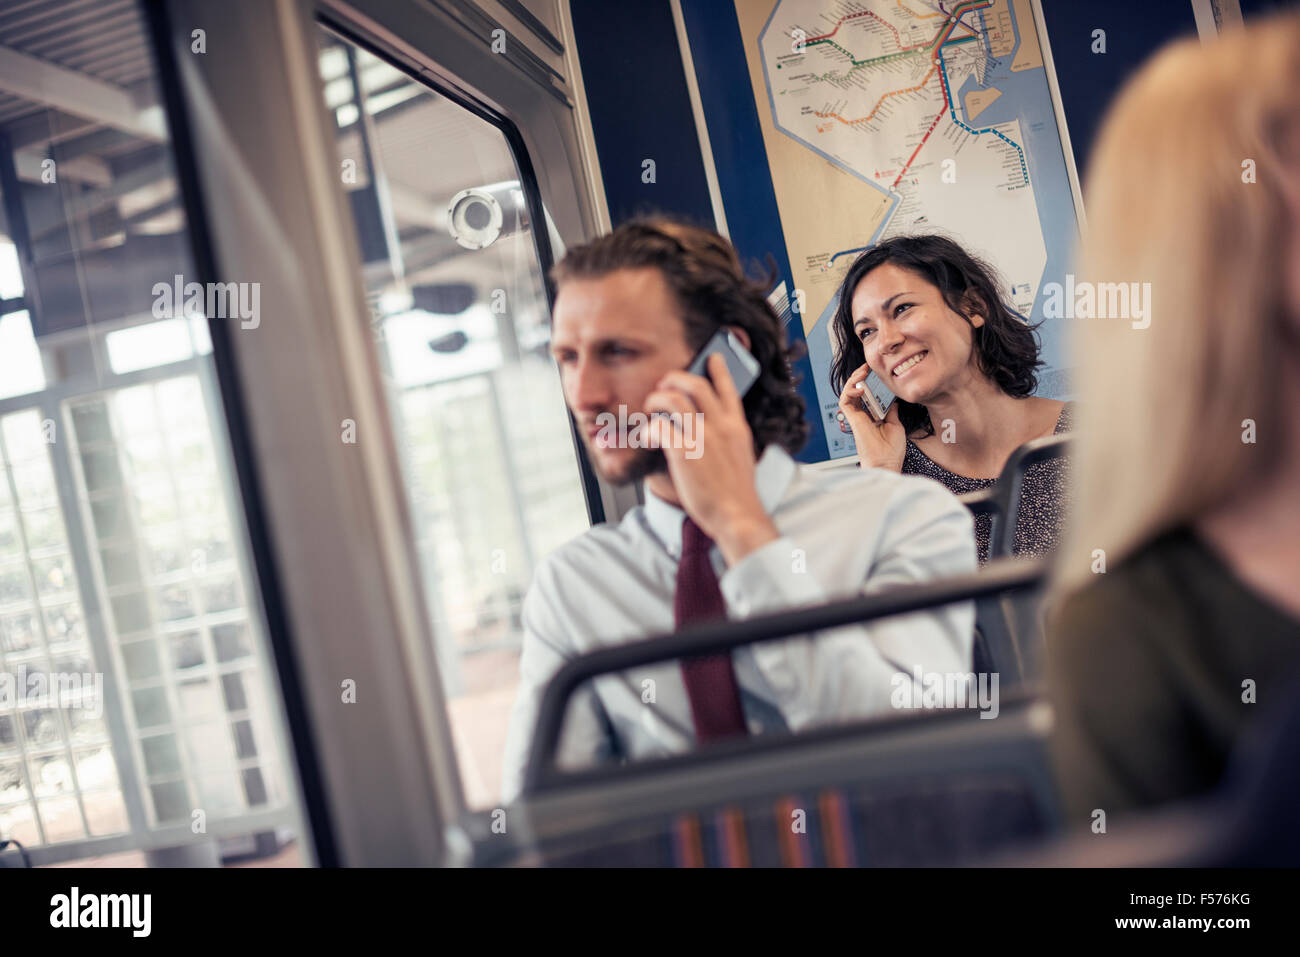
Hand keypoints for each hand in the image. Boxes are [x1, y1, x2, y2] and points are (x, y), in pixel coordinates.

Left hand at [645, 353, 777, 564]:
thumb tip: (712, 426)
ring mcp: (703, 438)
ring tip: (649, 408)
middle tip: (664, 385)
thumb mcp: (742, 456)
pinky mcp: (684, 453)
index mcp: (737, 427)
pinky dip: (649, 428)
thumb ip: (729, 437)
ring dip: (656, 399)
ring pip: (672, 399)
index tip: (711, 357)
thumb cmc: (736, 492)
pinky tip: (647, 436)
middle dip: (674, 379)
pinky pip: (659, 426)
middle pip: (695, 385)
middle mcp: (721, 426)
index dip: (719, 368)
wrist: (737, 514)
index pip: (728, 388)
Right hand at [838, 363, 906, 471]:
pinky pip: (844, 401)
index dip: (869, 382)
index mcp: (872, 416)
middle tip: (868, 367)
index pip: (867, 394)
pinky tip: (860, 387)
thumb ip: (891, 411)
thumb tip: (892, 399)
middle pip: (856, 391)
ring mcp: (856, 417)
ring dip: (853, 380)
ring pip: (848, 393)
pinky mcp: (852, 419)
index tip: (877, 372)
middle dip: (860, 377)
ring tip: (863, 372)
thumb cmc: (891, 450)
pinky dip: (849, 391)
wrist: (886, 463)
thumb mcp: (895, 425)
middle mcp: (862, 415)